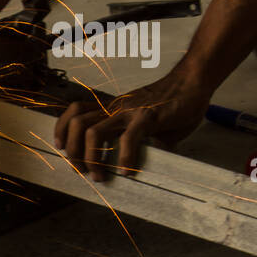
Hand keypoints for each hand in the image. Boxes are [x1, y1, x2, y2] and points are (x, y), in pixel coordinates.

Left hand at [54, 72, 210, 180]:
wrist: (195, 80)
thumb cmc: (174, 102)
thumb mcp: (149, 123)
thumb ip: (140, 140)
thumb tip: (141, 161)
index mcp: (113, 108)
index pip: (75, 112)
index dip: (62, 129)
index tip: (61, 148)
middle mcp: (116, 108)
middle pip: (77, 124)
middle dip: (72, 151)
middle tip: (81, 171)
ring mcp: (130, 112)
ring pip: (93, 132)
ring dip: (91, 158)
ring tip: (100, 176)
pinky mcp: (148, 117)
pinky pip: (128, 139)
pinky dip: (123, 158)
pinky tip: (126, 171)